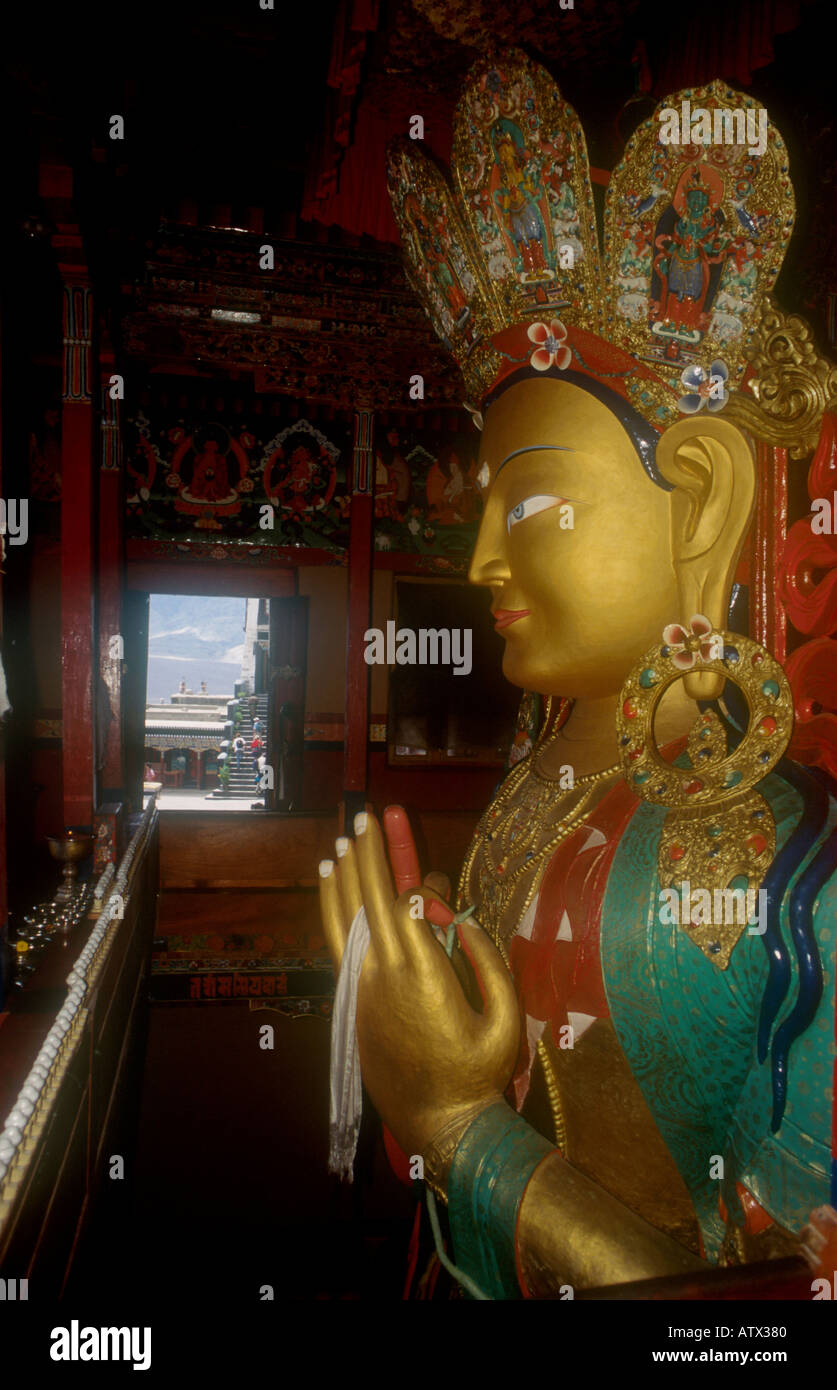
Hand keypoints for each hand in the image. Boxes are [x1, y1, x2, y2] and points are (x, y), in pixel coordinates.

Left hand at [319, 806, 520, 1158]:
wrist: (438, 1124)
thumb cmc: (480, 1073)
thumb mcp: (507, 1017)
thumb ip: (487, 960)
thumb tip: (462, 916)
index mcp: (423, 975)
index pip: (407, 904)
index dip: (415, 878)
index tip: (431, 873)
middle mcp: (384, 975)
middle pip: (370, 900)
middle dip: (369, 853)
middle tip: (367, 813)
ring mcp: (362, 988)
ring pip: (344, 918)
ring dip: (343, 875)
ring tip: (342, 839)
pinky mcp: (354, 1000)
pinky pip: (337, 942)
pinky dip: (330, 907)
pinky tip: (327, 881)